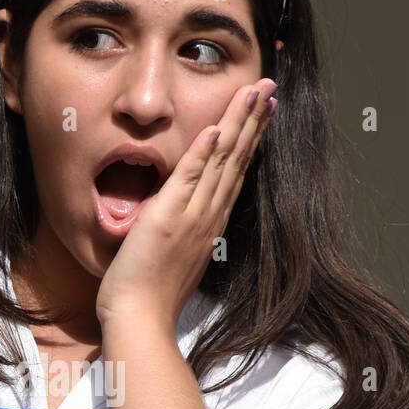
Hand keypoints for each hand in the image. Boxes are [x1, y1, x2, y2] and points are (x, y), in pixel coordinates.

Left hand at [95, 78, 277, 329]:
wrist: (140, 320)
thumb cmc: (147, 296)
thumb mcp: (170, 255)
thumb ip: (177, 231)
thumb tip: (174, 217)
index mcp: (208, 224)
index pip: (233, 172)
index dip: (248, 139)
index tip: (261, 112)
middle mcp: (207, 216)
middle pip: (237, 159)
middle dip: (253, 120)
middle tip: (269, 88)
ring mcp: (192, 217)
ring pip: (222, 160)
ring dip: (239, 123)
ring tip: (255, 92)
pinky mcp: (168, 218)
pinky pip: (190, 178)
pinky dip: (204, 152)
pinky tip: (217, 127)